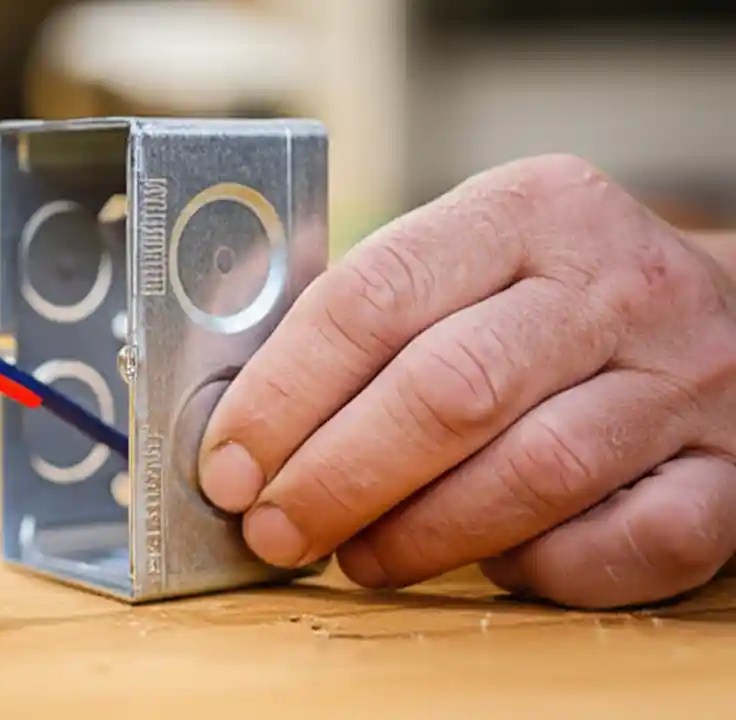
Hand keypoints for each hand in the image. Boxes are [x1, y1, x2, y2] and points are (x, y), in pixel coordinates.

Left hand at [198, 154, 735, 608]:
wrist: (722, 319)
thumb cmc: (545, 303)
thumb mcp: (463, 264)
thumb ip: (365, 321)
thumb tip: (238, 423)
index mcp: (527, 209)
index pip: (375, 295)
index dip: (284, 394)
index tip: (227, 466)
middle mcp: (615, 284)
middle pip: (449, 390)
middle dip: (335, 477)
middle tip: (273, 530)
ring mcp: (685, 379)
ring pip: (533, 473)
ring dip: (420, 534)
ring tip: (359, 555)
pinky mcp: (730, 473)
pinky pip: (627, 545)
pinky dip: (542, 568)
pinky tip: (491, 562)